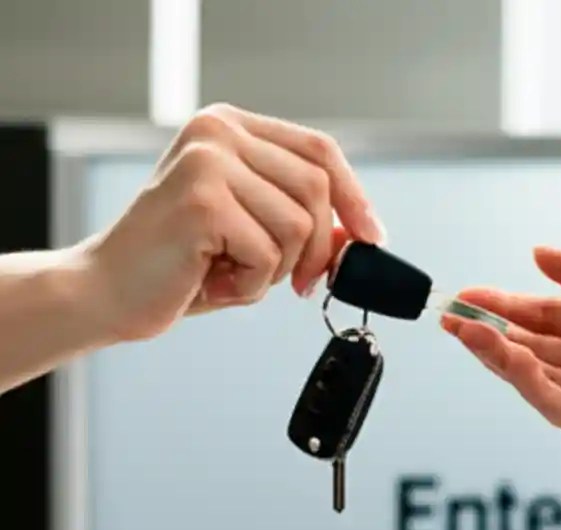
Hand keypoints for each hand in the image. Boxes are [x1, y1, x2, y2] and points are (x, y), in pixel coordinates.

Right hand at [80, 103, 383, 341]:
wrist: (107, 291)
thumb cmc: (182, 263)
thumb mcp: (254, 230)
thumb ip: (304, 219)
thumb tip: (363, 233)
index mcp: (229, 126)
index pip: (319, 150)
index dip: (354, 197)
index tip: (373, 237)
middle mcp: (217, 132)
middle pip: (317, 188)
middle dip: (318, 248)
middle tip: (296, 282)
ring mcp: (208, 162)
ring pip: (300, 225)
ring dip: (277, 269)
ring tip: (231, 272)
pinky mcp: (203, 201)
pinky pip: (269, 254)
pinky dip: (250, 285)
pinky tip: (211, 281)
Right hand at [440, 247, 560, 456]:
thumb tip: (537, 256)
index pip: (550, 315)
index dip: (507, 306)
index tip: (467, 295)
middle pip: (539, 348)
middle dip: (493, 333)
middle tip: (451, 316)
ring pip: (545, 380)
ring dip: (504, 358)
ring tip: (468, 333)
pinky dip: (535, 387)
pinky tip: (510, 359)